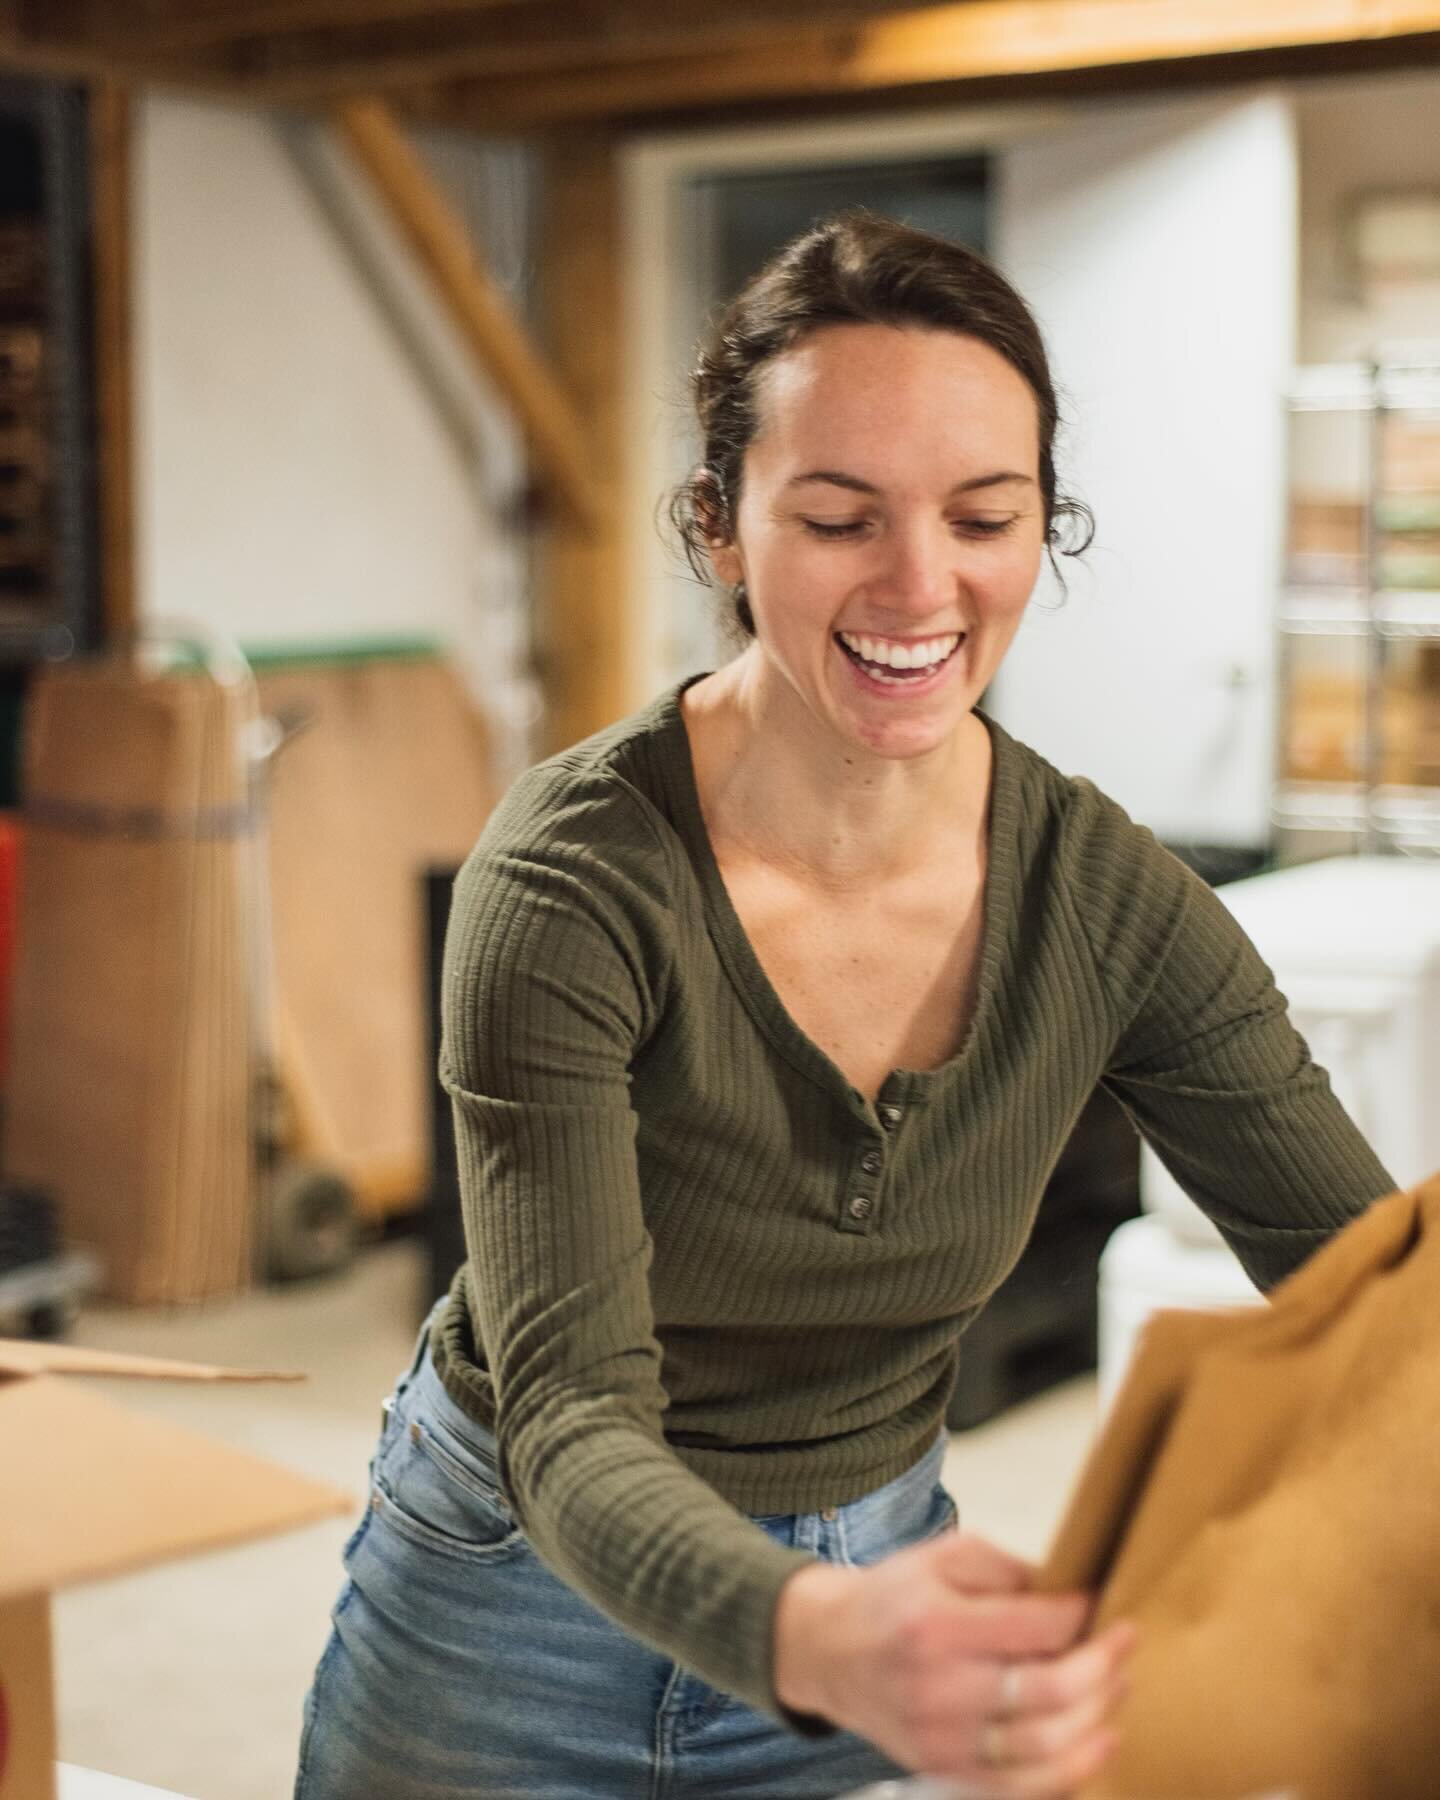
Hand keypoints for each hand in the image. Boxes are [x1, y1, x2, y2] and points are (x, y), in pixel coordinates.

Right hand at [774, 1530, 1134, 1796]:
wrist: (829, 1650)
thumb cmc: (893, 1597)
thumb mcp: (943, 1556)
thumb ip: (1005, 1569)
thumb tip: (1069, 1594)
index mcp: (938, 1623)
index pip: (1036, 1628)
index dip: (1081, 1616)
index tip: (1100, 1604)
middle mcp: (939, 1687)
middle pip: (1049, 1693)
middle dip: (1102, 1668)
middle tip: (1123, 1644)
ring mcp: (942, 1739)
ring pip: (1044, 1749)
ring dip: (1097, 1718)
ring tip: (1117, 1688)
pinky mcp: (944, 1769)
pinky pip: (1021, 1788)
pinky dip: (1070, 1772)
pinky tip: (1098, 1743)